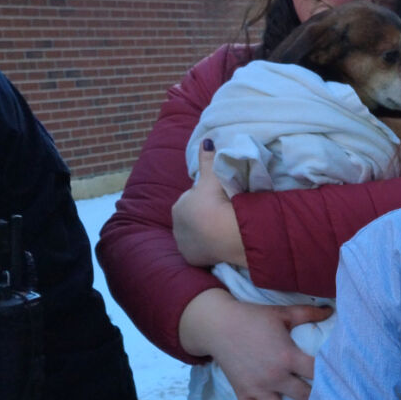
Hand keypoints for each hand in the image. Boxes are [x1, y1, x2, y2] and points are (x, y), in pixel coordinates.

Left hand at [172, 141, 246, 267]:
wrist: (224, 234)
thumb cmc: (217, 204)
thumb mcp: (212, 179)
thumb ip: (208, 160)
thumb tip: (205, 140)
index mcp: (179, 205)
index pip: (193, 199)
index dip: (207, 199)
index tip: (221, 200)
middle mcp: (176, 225)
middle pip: (193, 217)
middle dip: (205, 216)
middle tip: (224, 215)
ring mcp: (182, 243)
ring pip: (196, 235)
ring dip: (206, 232)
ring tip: (223, 230)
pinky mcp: (191, 258)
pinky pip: (200, 251)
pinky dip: (207, 248)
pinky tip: (218, 245)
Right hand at [178, 290, 331, 399]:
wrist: (217, 325)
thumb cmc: (252, 317)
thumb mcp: (282, 313)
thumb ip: (308, 313)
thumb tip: (331, 310)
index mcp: (288, 356)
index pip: (316, 373)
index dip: (328, 377)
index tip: (336, 380)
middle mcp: (274, 376)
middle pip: (303, 397)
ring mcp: (257, 387)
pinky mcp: (242, 392)